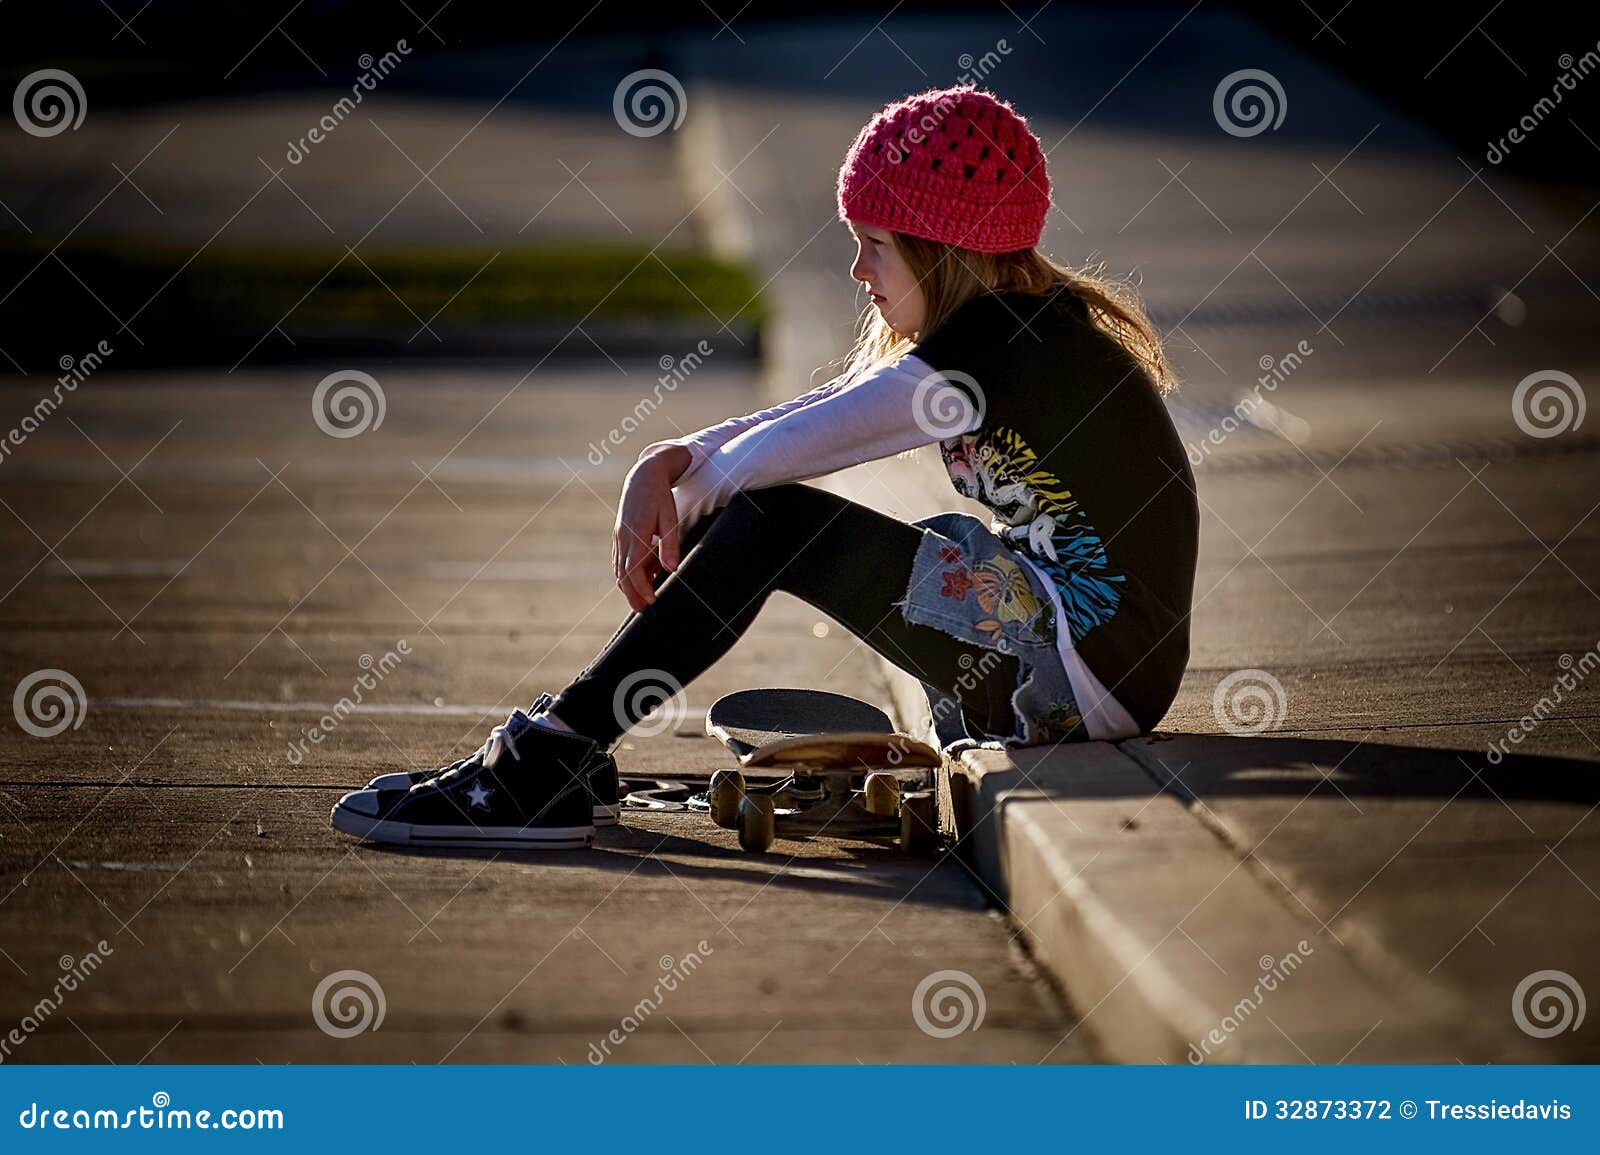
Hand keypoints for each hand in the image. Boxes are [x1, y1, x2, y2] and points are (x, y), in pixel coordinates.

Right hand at [614, 447, 689, 611]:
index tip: (652, 600)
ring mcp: (619, 536)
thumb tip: (672, 569)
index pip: (633, 569)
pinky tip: (646, 577)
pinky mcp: (620, 535)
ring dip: (629, 585)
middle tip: (643, 610)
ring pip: (619, 568)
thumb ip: (670, 544)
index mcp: (636, 534)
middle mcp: (623, 537)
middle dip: (632, 594)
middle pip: (622, 574)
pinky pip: (621, 559)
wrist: (643, 476)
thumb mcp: (670, 518)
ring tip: (643, 600)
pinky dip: (629, 572)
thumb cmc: (660, 497)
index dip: (641, 588)